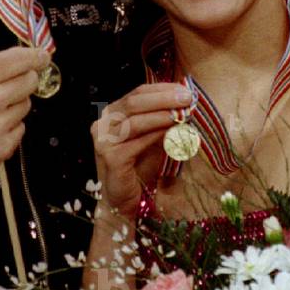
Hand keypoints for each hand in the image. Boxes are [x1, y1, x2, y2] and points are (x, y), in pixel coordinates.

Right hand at [0, 46, 48, 166]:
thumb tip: (13, 61)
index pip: (20, 60)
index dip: (35, 56)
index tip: (42, 56)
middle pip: (29, 81)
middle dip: (24, 78)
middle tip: (12, 81)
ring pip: (25, 106)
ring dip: (14, 103)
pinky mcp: (1, 148)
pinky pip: (19, 129)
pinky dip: (9, 126)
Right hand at [91, 82, 192, 218]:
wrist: (124, 200)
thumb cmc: (139, 167)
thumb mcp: (153, 138)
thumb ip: (163, 121)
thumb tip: (185, 103)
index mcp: (112, 114)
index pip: (137, 93)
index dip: (161, 89)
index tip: (185, 89)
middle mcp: (103, 124)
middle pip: (134, 102)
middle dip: (163, 99)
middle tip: (186, 98)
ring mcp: (103, 141)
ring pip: (135, 121)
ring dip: (161, 115)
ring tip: (182, 113)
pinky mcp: (110, 157)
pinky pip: (137, 142)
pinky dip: (156, 134)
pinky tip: (171, 131)